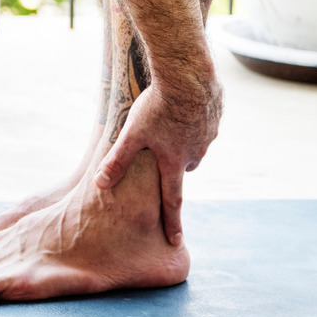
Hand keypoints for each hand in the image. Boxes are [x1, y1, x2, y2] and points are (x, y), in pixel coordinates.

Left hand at [94, 75, 223, 245]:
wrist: (188, 75)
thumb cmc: (157, 105)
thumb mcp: (131, 134)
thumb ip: (117, 160)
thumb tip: (100, 185)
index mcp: (175, 161)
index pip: (173, 199)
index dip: (173, 221)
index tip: (176, 241)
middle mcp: (196, 152)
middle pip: (184, 167)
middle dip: (174, 167)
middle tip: (165, 159)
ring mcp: (209, 133)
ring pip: (195, 144)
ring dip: (184, 141)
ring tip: (171, 127)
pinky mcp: (216, 114)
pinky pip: (205, 123)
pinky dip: (195, 120)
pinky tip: (185, 106)